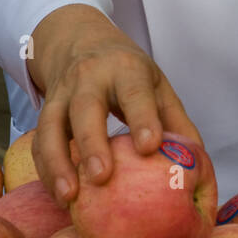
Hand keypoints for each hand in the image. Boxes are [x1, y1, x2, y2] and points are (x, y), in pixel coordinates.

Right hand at [28, 5, 201, 203]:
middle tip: (102, 177)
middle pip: (85, 107)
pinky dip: (46, 169)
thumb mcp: (156, 85)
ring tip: (69, 197)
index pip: (134, 92)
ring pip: (51, 125)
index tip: (149, 146)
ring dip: (57, 162)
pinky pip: (39, 140)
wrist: (79, 41)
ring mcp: (62, 93)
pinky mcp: (45, 110)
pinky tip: (60, 197)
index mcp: (126, 69)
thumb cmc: (127, 73)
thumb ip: (175, 121)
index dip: (141, 118)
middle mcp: (89, 77)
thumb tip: (197, 165)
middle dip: (91, 142)